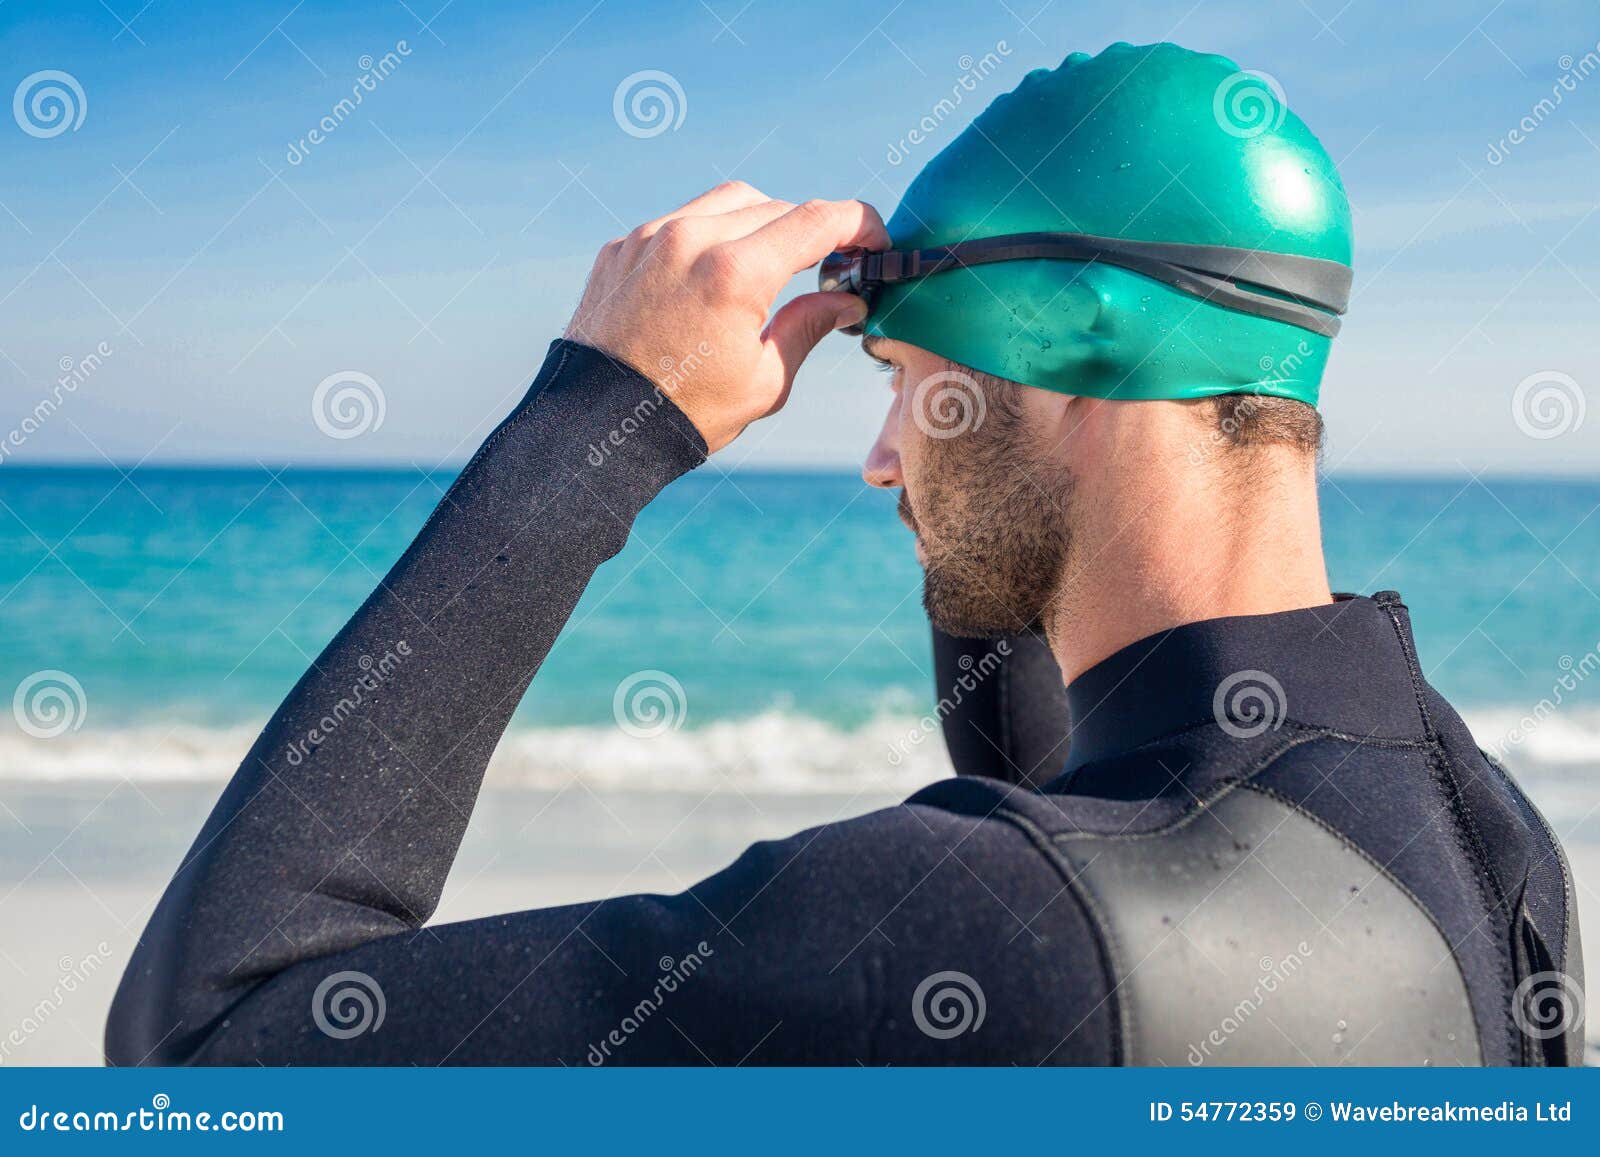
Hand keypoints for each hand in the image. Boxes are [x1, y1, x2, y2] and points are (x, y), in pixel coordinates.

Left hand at [564, 182, 888, 452]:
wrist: (594, 428)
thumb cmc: (684, 414)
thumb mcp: (764, 381)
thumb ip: (809, 326)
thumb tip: (847, 300)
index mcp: (734, 274)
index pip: (817, 220)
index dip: (859, 224)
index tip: (875, 241)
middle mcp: (690, 239)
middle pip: (776, 206)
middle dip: (812, 230)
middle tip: (831, 263)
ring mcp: (649, 237)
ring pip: (727, 203)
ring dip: (761, 222)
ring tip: (774, 265)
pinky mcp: (621, 247)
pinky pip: (680, 221)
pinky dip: (710, 236)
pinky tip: (716, 276)